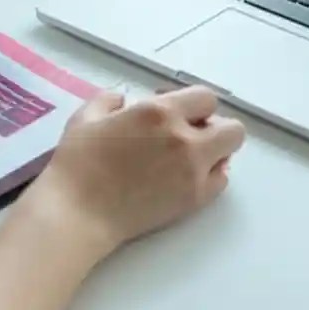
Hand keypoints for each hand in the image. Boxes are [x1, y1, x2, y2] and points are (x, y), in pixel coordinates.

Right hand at [17, 86, 246, 253]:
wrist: (78, 212)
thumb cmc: (77, 161)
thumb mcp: (88, 116)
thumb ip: (111, 100)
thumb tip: (124, 102)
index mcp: (160, 112)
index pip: (205, 98)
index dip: (192, 104)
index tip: (175, 112)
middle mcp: (185, 139)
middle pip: (231, 127)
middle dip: (215, 127)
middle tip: (190, 135)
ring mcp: (194, 172)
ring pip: (230, 154)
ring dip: (215, 151)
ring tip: (190, 158)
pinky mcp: (194, 200)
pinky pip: (221, 181)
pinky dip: (211, 176)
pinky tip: (188, 177)